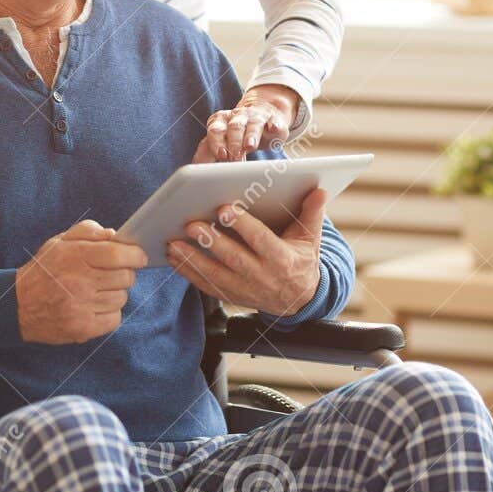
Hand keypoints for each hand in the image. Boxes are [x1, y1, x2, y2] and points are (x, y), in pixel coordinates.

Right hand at [17, 220, 147, 343]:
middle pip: (125, 277)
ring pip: (122, 298)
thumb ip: (87, 232)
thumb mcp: (59, 242)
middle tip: (111, 274)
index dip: (135, 255)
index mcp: (74, 256)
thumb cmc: (44, 270)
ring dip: (115, 294)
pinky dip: (110, 313)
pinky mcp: (82, 329)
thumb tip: (114, 235)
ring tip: (96, 291)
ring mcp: (81, 307)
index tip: (138, 256)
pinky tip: (94, 307)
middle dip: (124, 273)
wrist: (18, 306)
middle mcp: (78, 282)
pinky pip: (115, 319)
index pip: (118, 254)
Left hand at [167, 189, 326, 316]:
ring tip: (172, 242)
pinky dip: (188, 272)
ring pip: (214, 274)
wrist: (299, 301)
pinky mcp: (232, 296)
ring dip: (191, 258)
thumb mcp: (310, 239)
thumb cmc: (301, 261)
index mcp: (282, 259)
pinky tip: (173, 257)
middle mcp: (262, 276)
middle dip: (211, 241)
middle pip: (233, 258)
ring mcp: (245, 289)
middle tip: (190, 224)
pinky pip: (206, 285)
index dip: (242, 225)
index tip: (224, 209)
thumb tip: (320, 190)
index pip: (260, 240)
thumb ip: (312, 213)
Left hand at [199, 83, 299, 161]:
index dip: (217, 142)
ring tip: (250, 146)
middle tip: (234, 157)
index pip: (215, 130)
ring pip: (253, 124)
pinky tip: (274, 128)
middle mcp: (237, 117)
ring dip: (251, 134)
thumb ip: (207, 152)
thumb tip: (195, 167)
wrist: (263, 117)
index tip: (220, 155)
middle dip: (234, 142)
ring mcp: (256, 117)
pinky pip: (274, 121)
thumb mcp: (221, 141)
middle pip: (234, 127)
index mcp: (220, 122)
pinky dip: (274, 125)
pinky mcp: (273, 120)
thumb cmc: (238, 134)